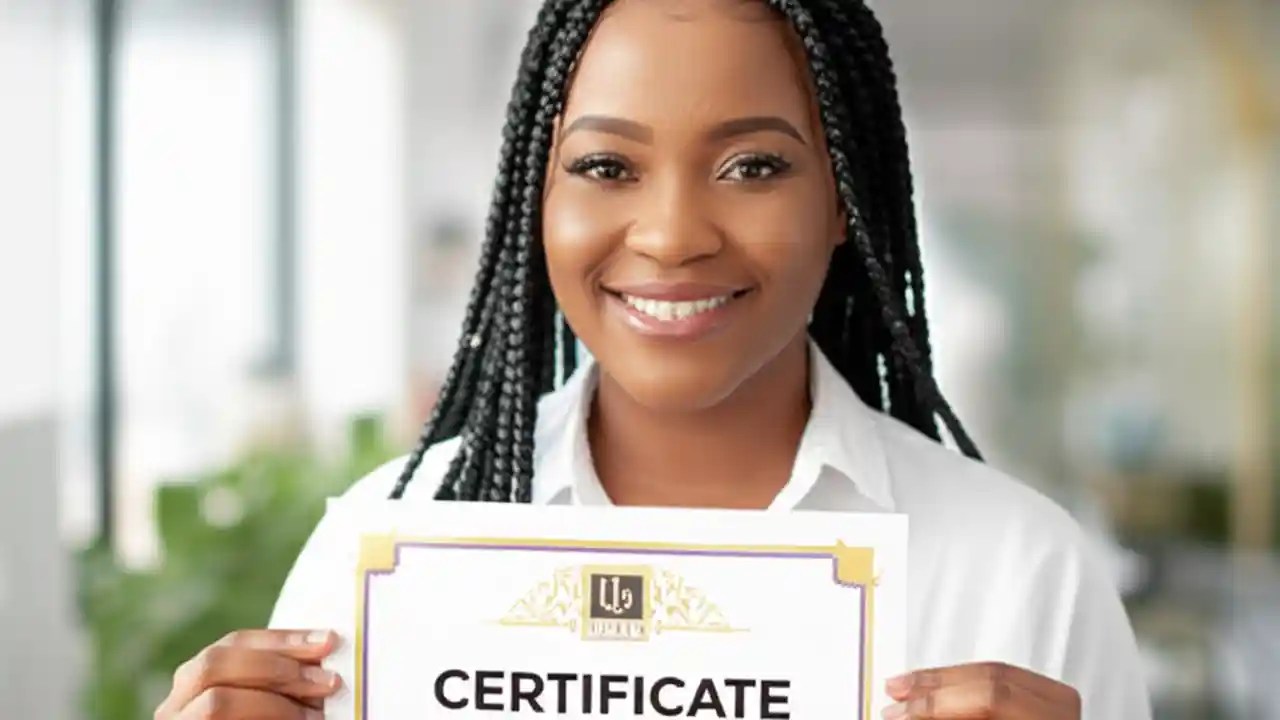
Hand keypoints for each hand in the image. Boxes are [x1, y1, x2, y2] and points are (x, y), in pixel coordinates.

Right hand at [154, 629, 341, 718]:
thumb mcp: (272, 708)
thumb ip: (284, 689)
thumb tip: (327, 666)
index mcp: (196, 684)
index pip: (234, 644)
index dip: (282, 639)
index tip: (329, 641)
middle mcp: (175, 706)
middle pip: (216, 663)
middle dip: (278, 666)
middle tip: (329, 682)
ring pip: (215, 703)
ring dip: (274, 703)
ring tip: (318, 716)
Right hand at [883, 662, 1080, 718]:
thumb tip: (917, 718)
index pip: (990, 697)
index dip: (938, 704)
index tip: (902, 716)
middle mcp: (1059, 706)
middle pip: (987, 678)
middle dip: (933, 690)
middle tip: (895, 703)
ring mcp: (1055, 698)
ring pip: (990, 671)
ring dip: (941, 680)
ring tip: (903, 690)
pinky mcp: (1045, 697)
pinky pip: (998, 678)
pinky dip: (961, 683)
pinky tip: (935, 687)